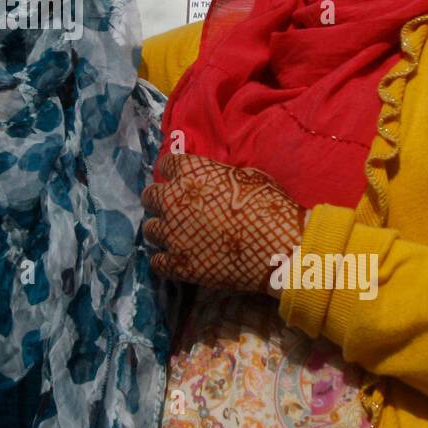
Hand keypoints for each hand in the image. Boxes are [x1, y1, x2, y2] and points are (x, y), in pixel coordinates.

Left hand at [142, 153, 306, 295]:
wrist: (278, 245)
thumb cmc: (269, 204)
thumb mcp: (245, 176)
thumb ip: (218, 176)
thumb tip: (212, 182)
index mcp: (189, 172)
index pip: (166, 164)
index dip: (174, 172)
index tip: (180, 179)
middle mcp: (172, 200)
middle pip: (149, 196)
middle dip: (160, 200)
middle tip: (175, 208)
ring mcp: (172, 234)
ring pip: (149, 229)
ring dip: (161, 229)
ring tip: (177, 235)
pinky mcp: (177, 264)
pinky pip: (157, 262)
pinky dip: (165, 260)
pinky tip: (176, 260)